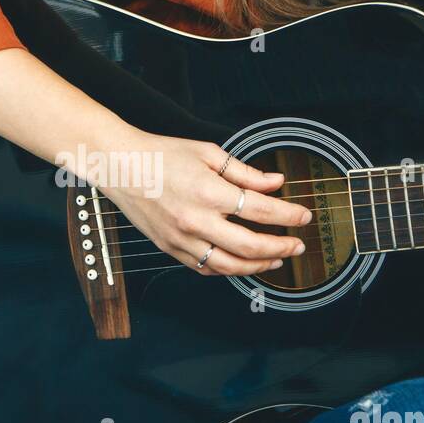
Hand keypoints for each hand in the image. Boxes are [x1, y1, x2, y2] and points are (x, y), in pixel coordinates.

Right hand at [103, 130, 311, 275]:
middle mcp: (196, 221)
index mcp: (208, 192)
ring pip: (229, 265)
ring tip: (276, 260)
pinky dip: (228, 269)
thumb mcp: (208, 153)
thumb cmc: (161, 154)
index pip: (260, 209)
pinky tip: (242, 263)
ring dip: (258, 266)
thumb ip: (244, 172)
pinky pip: (205, 267)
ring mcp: (181, 239)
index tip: (304, 216)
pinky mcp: (170, 248)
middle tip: (298, 246)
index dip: (288, 215)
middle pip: (250, 246)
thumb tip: (275, 182)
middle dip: (281, 247)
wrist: (119, 166)